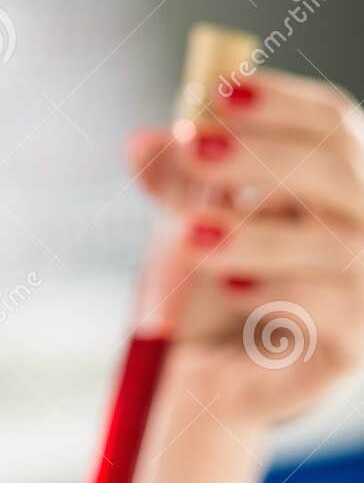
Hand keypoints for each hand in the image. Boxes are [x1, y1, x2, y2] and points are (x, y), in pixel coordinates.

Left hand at [130, 70, 363, 427]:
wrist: (209, 388)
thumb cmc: (207, 303)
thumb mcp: (187, 232)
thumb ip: (176, 187)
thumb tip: (140, 144)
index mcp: (335, 187)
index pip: (330, 124)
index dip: (280, 103)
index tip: (219, 94)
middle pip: (338, 168)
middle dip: (260, 156)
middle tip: (195, 151)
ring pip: (336, 240)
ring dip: (256, 231)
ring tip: (192, 235)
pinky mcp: (355, 345)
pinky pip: (333, 306)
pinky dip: (278, 291)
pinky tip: (231, 290)